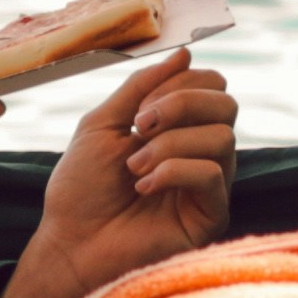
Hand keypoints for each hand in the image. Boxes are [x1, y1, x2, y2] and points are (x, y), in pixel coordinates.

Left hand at [0, 50, 239, 297]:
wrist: (70, 244)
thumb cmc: (81, 190)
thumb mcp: (103, 124)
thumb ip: (141, 87)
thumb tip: (185, 53)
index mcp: (180, 128)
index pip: (211, 85)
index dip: (181, 83)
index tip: (140, 108)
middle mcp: (201, 153)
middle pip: (227, 104)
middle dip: (182, 104)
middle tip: (141, 127)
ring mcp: (209, 185)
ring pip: (223, 137)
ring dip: (170, 144)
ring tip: (135, 168)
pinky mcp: (210, 216)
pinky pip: (213, 174)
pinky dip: (174, 171)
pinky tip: (144, 187)